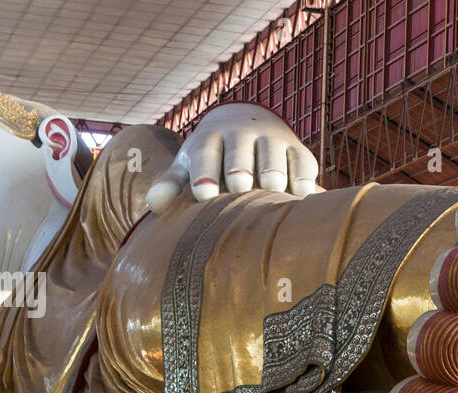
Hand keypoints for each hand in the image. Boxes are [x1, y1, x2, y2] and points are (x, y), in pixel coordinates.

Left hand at [146, 103, 318, 211]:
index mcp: (210, 138)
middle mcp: (242, 134)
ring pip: (273, 152)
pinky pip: (303, 162)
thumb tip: (153, 206)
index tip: (204, 193)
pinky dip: (304, 176)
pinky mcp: (298, 151)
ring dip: (273, 168)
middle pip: (240, 150)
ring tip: (273, 187)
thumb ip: (171, 184)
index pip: (205, 152)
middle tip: (239, 185)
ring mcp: (273, 139)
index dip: (205, 171)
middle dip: (239, 166)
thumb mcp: (189, 164)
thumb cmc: (212, 155)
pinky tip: (302, 193)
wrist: (248, 122)